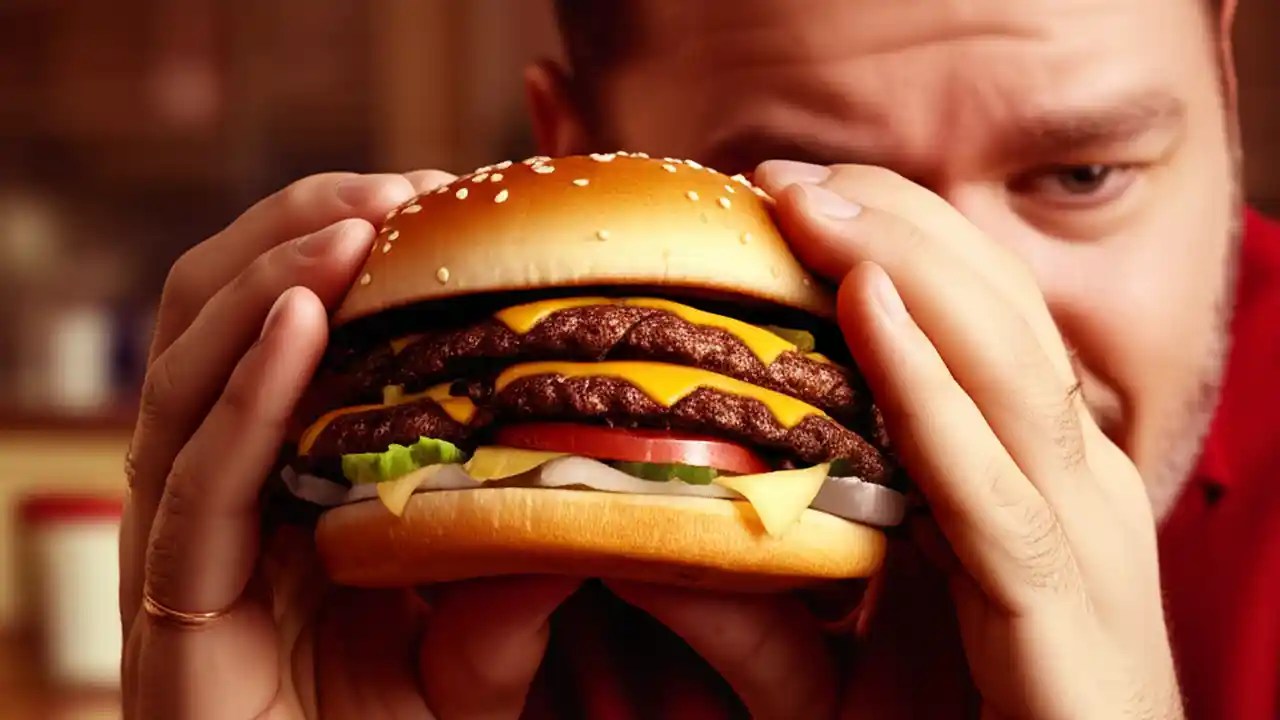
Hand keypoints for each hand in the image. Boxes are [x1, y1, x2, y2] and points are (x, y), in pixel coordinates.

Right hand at [119, 171, 579, 718]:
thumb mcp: (470, 664)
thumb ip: (512, 594)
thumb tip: (596, 514)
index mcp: (278, 487)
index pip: (284, 333)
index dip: (339, 248)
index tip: (431, 196)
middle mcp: (217, 497)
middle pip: (216, 323)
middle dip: (296, 234)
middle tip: (399, 189)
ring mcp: (186, 545)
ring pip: (185, 374)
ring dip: (266, 280)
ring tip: (356, 222)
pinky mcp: (173, 607)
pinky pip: (199, 478)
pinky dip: (248, 389)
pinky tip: (302, 316)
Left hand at [609, 161, 1181, 719]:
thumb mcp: (853, 655)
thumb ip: (761, 604)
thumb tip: (641, 551)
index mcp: (1035, 474)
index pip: (981, 320)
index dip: (898, 240)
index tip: (791, 193)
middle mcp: (1068, 484)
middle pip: (996, 312)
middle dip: (896, 225)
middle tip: (780, 175)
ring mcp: (1078, 538)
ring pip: (1005, 365)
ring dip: (906, 267)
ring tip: (813, 205)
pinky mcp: (1061, 608)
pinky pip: (990, 483)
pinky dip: (930, 387)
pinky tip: (869, 307)